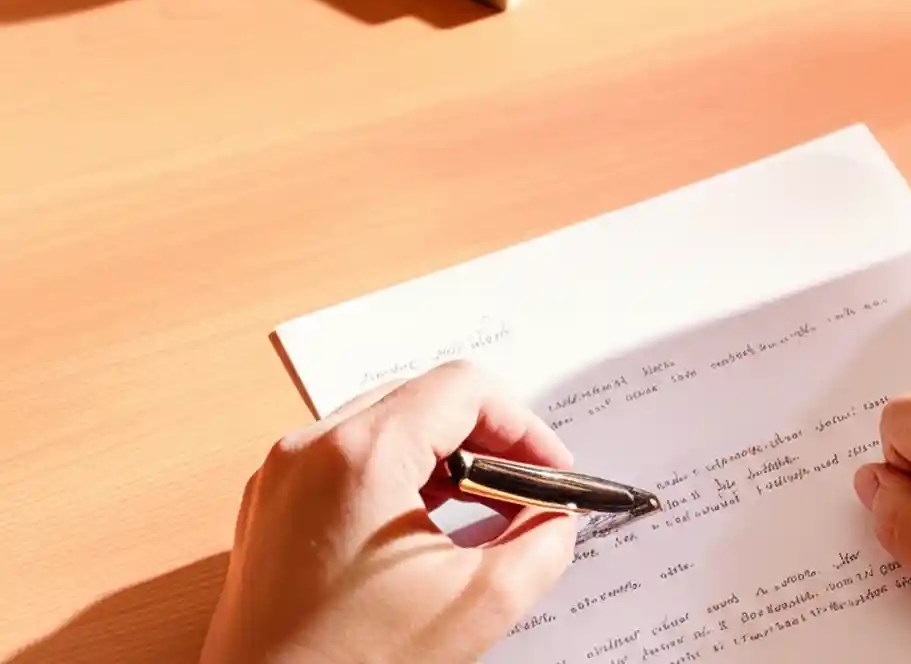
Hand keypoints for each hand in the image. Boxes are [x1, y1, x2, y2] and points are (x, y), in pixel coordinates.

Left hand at [201, 361, 575, 663]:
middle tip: (528, 492)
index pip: (464, 388)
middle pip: (425, 399)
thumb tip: (554, 519)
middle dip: (490, 440)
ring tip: (488, 512)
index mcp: (361, 455)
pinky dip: (404, 477)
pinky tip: (432, 528)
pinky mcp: (271, 505)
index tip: (551, 473)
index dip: (524, 426)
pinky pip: (350, 460)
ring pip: (389, 425)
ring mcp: (283, 475)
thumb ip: (542, 545)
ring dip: (449, 458)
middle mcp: (311, 448)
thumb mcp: (479, 605)